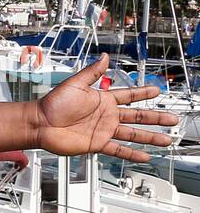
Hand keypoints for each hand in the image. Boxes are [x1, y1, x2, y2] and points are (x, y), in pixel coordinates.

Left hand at [33, 53, 177, 163]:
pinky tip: (144, 156)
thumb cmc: (52, 103)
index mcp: (103, 99)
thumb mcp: (75, 84)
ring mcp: (103, 130)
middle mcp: (106, 115)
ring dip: (150, 137)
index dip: (143, 93)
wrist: (40, 123)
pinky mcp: (96, 144)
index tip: (157, 90)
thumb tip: (104, 56)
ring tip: (166, 140)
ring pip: (132, 134)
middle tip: (172, 119)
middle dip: (156, 118)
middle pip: (138, 116)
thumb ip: (92, 72)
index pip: (129, 95)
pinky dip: (131, 154)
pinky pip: (118, 149)